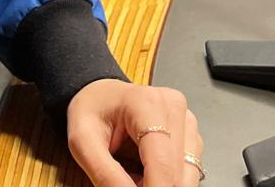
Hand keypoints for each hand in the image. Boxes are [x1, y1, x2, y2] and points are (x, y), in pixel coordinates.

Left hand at [65, 79, 202, 186]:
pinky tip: (146, 173)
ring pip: (187, 177)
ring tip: (134, 177)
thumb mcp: (82, 142)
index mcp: (146, 103)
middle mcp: (173, 108)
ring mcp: (186, 121)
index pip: (162, 163)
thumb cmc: (92, 111)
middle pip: (177, 174)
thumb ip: (105, 175)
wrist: (100, 96)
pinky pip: (188, 172)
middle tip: (125, 182)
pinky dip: (168, 181)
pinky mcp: (191, 135)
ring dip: (161, 185)